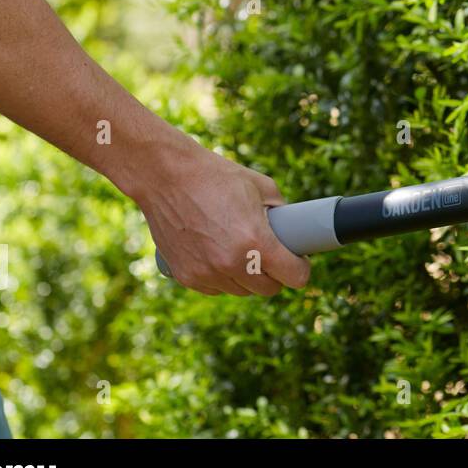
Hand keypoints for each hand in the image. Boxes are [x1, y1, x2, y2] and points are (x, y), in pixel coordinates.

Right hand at [129, 138, 310, 295]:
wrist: (166, 177)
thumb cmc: (216, 177)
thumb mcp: (262, 186)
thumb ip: (282, 211)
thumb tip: (294, 228)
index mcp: (256, 241)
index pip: (294, 277)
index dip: (301, 269)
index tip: (298, 261)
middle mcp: (232, 263)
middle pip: (268, 289)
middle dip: (275, 274)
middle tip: (272, 256)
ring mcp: (207, 273)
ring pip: (241, 291)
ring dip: (248, 278)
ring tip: (244, 253)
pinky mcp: (186, 276)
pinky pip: (216, 288)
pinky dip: (222, 278)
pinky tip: (221, 257)